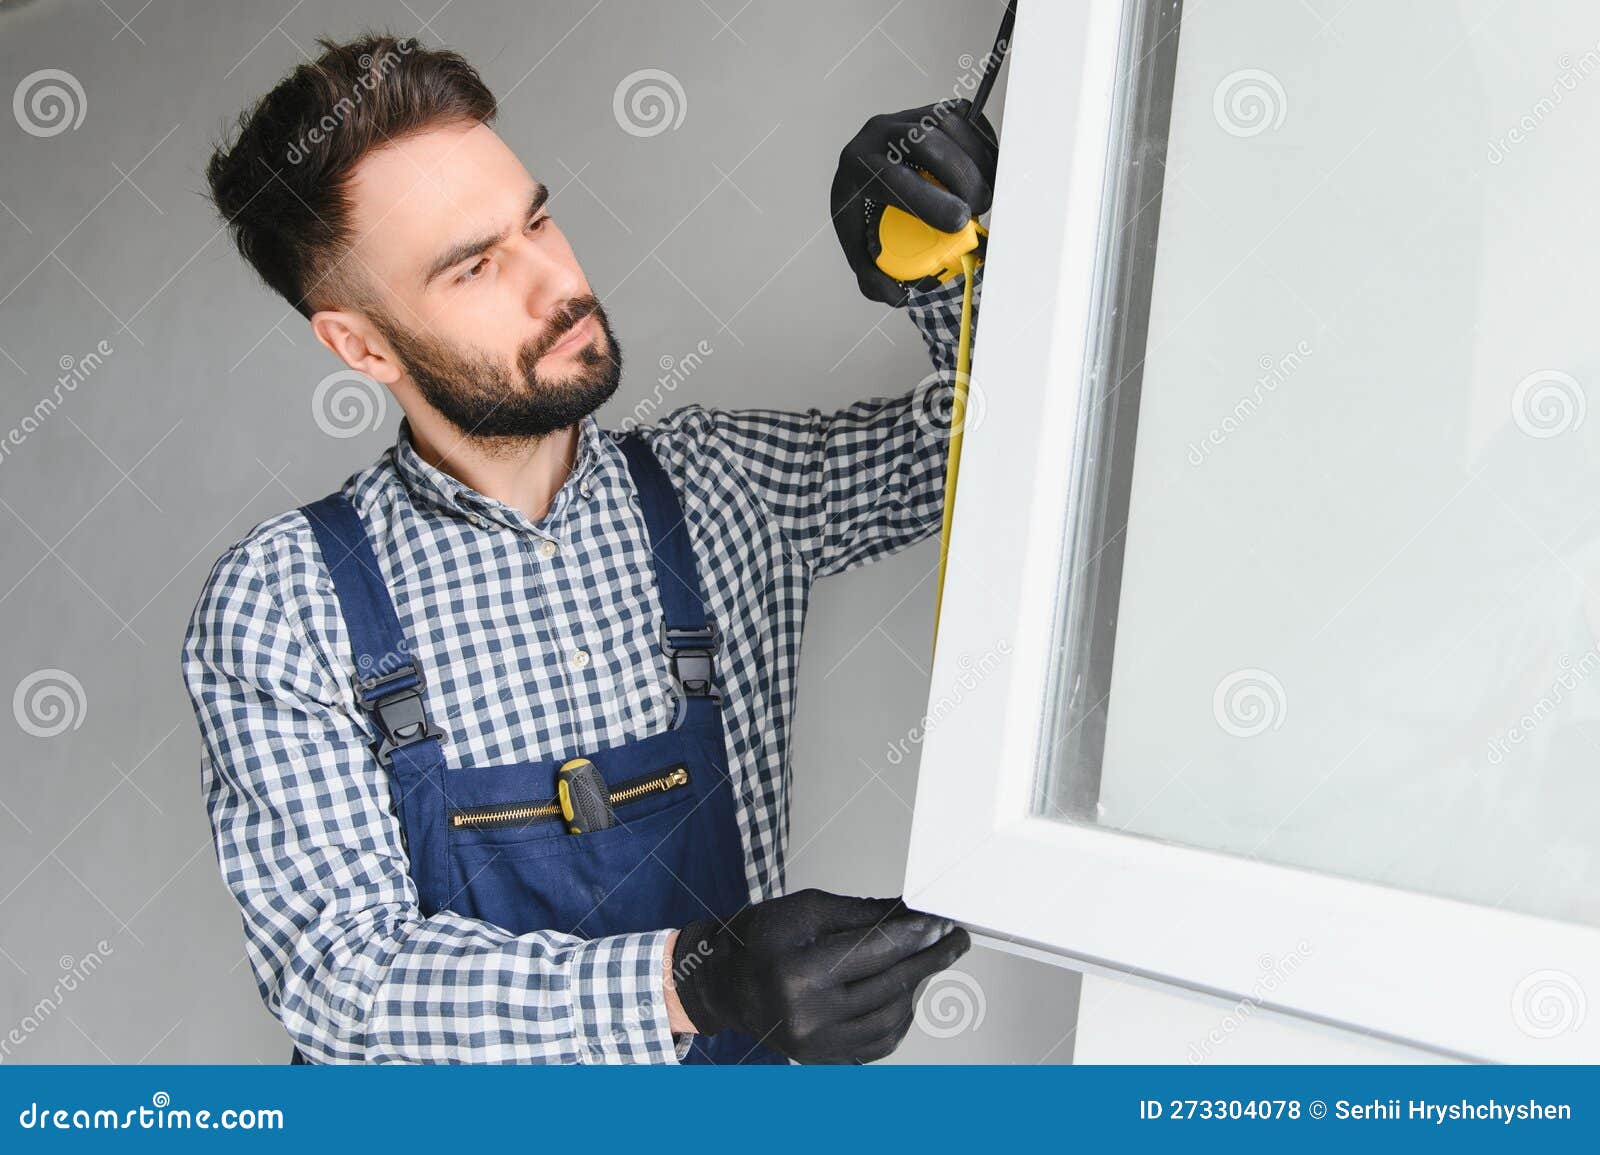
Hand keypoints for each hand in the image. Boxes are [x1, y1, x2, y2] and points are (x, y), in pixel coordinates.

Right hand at [671, 888, 970, 1063]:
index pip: (875, 951)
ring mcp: (817, 1045)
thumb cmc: (759, 940)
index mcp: (800, 973)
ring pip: (891, 1018)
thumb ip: (861, 913)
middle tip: (954, 941)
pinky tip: (905, 993)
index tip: (941, 923)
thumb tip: (911, 912)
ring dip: (917, 988)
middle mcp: (809, 1016)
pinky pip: (878, 1043)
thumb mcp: (805, 910)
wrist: (723, 984)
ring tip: (928, 962)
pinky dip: (899, 1017)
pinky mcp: (823, 1059)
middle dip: (928, 959)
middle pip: (889, 985)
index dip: (915, 934)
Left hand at [830, 98, 998, 306]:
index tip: (960, 223)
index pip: (893, 178)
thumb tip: (899, 295)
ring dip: (977, 162)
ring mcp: (908, 116)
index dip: (929, 201)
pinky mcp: (933, 111)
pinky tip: (986, 173)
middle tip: (979, 210)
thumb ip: (874, 280)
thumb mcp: (861, 250)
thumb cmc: (866, 217)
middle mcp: (879, 133)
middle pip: (926, 142)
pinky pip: (966, 119)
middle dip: (961, 177)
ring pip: (950, 127)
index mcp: (857, 166)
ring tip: (984, 196)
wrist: (867, 176)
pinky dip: (983, 146)